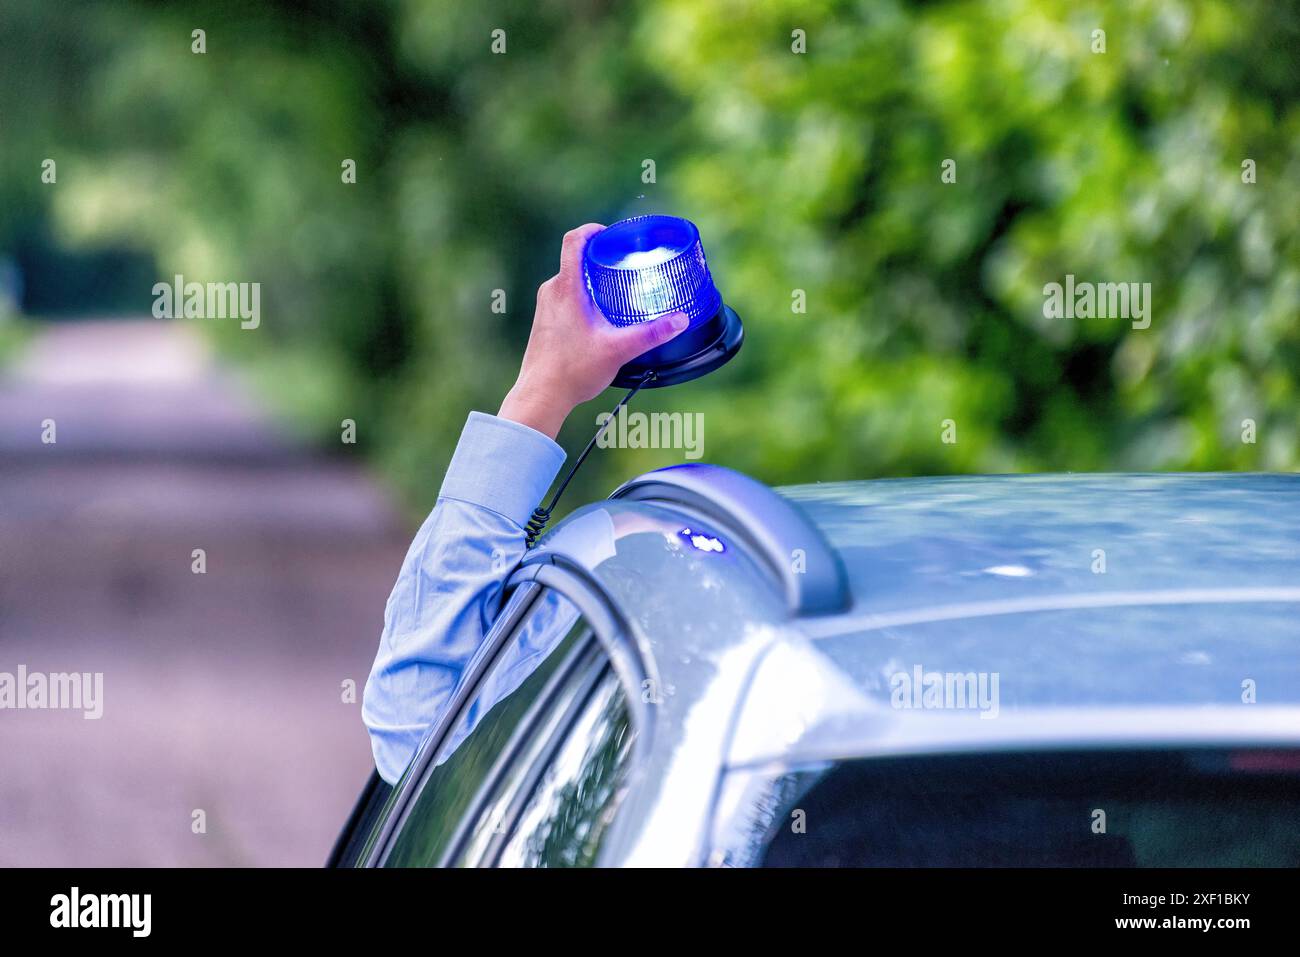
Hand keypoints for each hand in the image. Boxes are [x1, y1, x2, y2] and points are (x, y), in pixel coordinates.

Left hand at [498, 223, 688, 438]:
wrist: (541, 396)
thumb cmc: (573, 371)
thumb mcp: (619, 349)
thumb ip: (651, 333)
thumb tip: (680, 320)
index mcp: (566, 288)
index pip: (575, 241)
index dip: (593, 230)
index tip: (611, 234)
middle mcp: (551, 291)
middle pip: (575, 260)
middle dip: (600, 258)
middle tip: (624, 263)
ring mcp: (545, 307)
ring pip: (569, 280)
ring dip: (591, 279)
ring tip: (616, 289)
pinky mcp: (544, 322)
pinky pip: (563, 297)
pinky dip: (582, 296)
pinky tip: (599, 315)